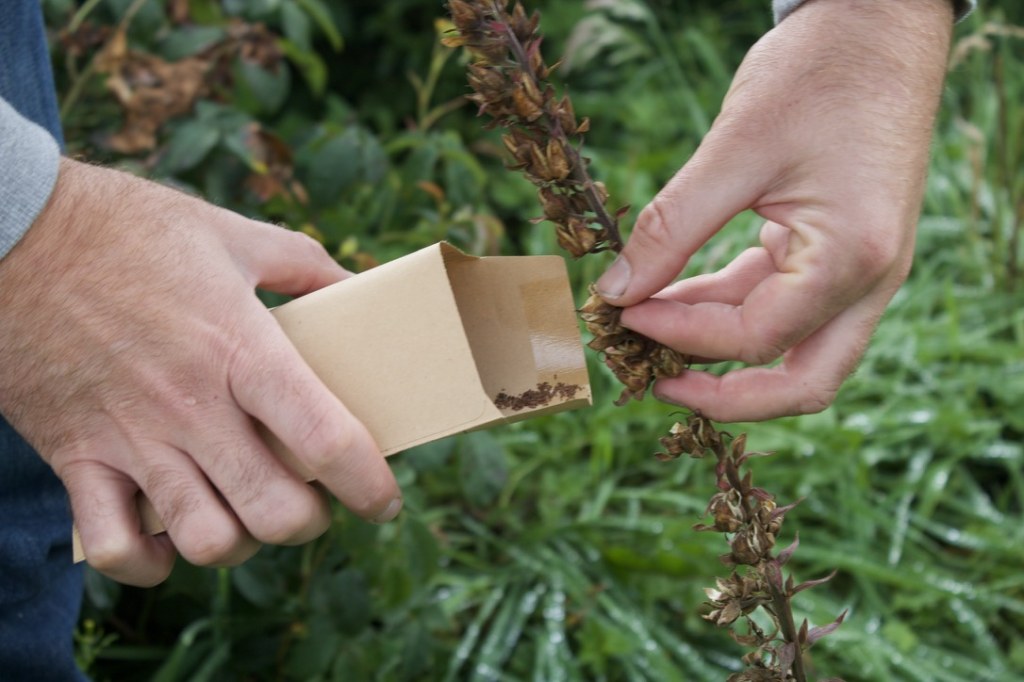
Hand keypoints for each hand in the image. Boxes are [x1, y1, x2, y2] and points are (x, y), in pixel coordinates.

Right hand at [0, 158, 401, 585]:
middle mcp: (191, 406)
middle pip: (275, 512)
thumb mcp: (231, 233)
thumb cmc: (128, 228)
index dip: (368, 485)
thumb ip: (305, 264)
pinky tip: (170, 537)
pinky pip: (113, 547)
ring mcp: (131, 438)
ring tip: (247, 515)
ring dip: (241, 543)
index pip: (326, 441)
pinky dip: (149, 563)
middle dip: (309, 523)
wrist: (13, 232)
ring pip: (206, 541)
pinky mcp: (77, 456)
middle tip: (312, 501)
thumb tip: (361, 289)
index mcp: (240, 349)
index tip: (384, 500)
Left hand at [596, 0, 952, 421]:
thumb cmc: (819, 74)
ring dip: (717, 345)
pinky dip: (728, 304)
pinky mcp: (837, 250)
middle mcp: (868, 280)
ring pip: (788, 344)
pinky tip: (674, 292)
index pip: (757, 337)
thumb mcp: (735, 150)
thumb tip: (616, 292)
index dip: (681, 336)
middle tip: (651, 382)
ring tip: (646, 328)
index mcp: (853, 260)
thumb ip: (673, 228)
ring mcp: (858, 269)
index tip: (621, 314)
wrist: (878, 24)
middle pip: (800, 381)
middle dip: (723, 393)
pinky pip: (781, 301)